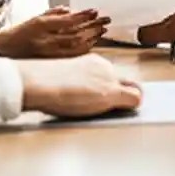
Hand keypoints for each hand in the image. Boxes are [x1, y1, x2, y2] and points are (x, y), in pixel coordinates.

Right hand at [0, 6, 109, 58]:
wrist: (5, 50)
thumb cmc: (20, 33)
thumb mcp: (36, 17)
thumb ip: (54, 13)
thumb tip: (70, 10)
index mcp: (41, 24)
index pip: (67, 20)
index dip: (83, 16)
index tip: (95, 11)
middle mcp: (46, 38)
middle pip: (75, 32)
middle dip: (93, 26)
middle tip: (105, 20)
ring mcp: (49, 51)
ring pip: (75, 45)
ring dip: (91, 37)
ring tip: (102, 30)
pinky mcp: (51, 61)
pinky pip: (71, 56)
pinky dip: (84, 49)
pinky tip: (92, 43)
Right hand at [19, 53, 142, 117]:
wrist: (39, 81)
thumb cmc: (42, 82)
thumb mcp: (63, 79)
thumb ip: (76, 83)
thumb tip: (76, 95)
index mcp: (91, 62)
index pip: (111, 74)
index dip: (111, 87)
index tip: (106, 98)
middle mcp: (104, 66)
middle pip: (126, 80)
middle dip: (124, 93)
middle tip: (117, 108)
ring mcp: (109, 78)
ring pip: (133, 88)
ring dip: (127, 100)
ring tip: (117, 112)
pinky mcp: (112, 92)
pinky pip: (134, 98)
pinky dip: (134, 106)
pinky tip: (125, 113)